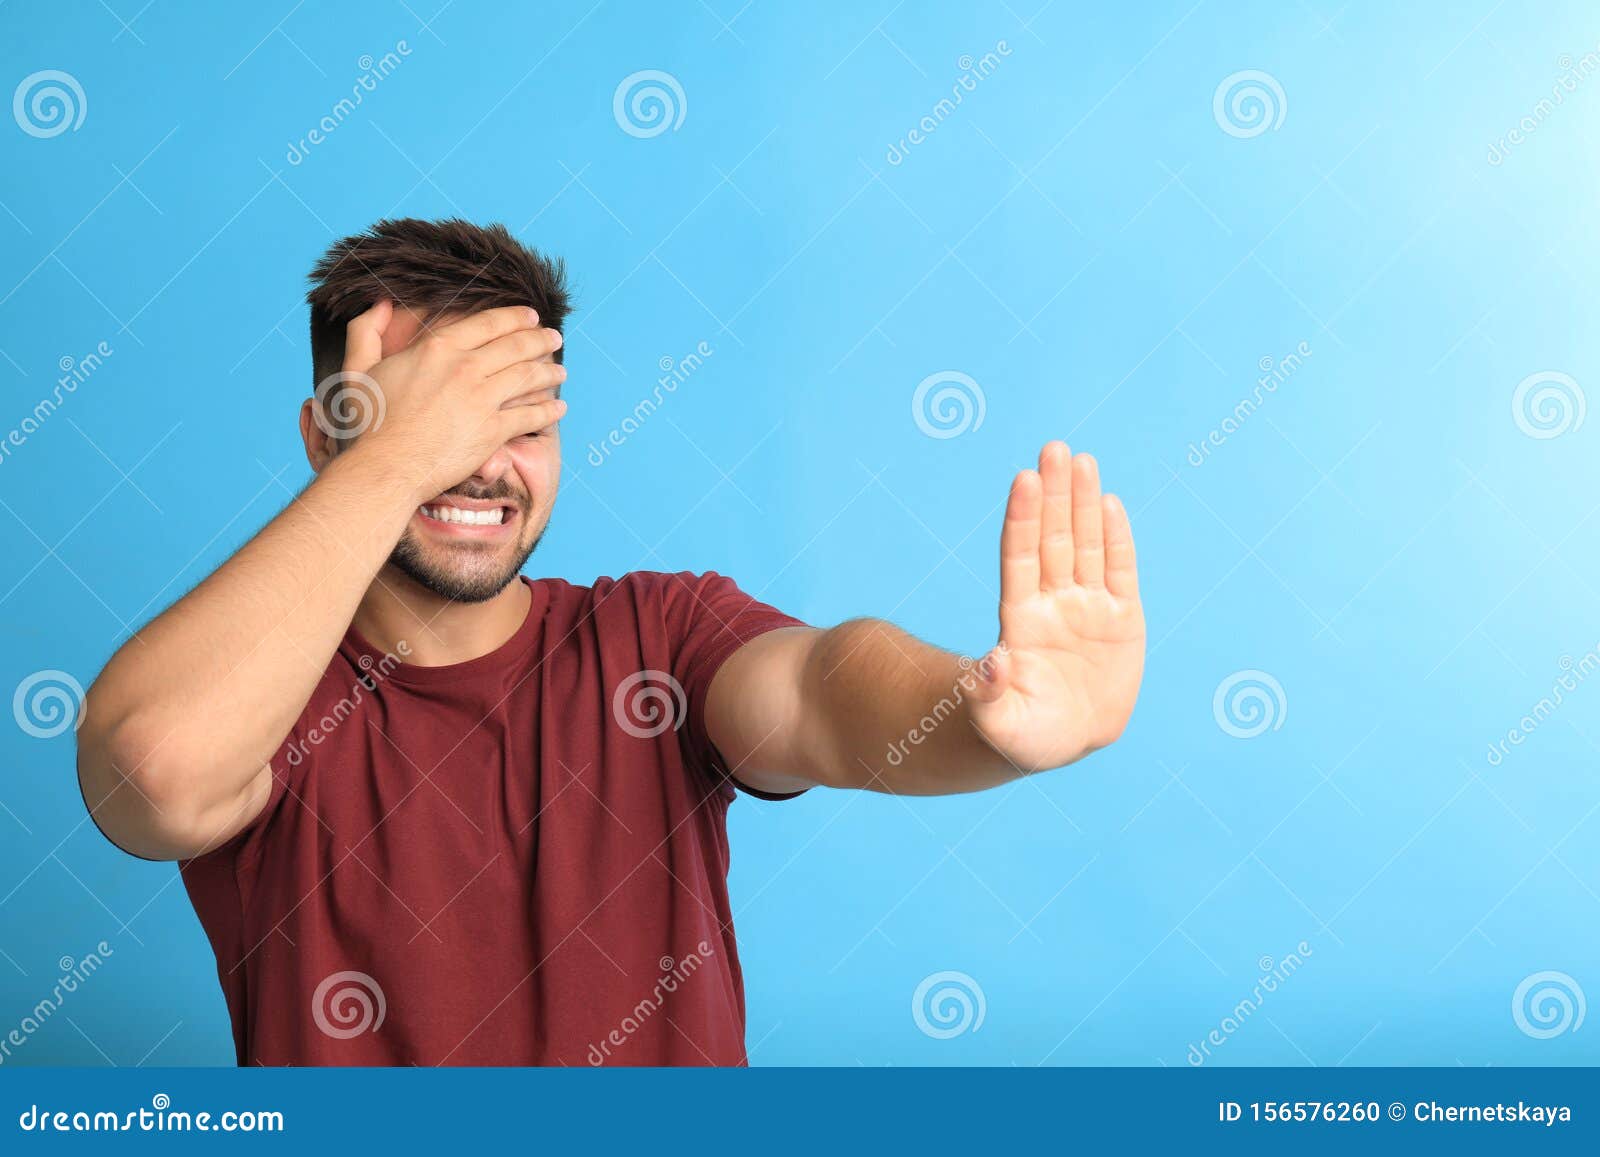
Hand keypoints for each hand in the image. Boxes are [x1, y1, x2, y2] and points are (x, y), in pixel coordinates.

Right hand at [328, 299, 566, 499]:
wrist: (384, 467)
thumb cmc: (367, 422)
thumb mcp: (357, 368)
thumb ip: (366, 332)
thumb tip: (381, 304)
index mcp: (437, 348)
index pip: (488, 323)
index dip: (514, 317)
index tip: (530, 316)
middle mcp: (465, 368)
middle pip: (516, 346)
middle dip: (540, 339)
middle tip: (554, 337)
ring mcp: (482, 399)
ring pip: (528, 377)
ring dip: (549, 371)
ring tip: (561, 370)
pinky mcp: (492, 431)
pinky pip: (531, 416)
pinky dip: (549, 410)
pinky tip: (559, 407)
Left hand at [968, 442, 1145, 770]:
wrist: (1060, 742)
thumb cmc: (1021, 735)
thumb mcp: (999, 724)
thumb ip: (989, 695)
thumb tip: (989, 665)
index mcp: (1021, 622)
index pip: (1020, 559)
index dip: (1022, 520)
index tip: (1023, 480)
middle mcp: (1052, 604)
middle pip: (1053, 539)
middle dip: (1054, 495)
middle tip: (1054, 448)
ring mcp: (1087, 609)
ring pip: (1086, 546)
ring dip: (1084, 503)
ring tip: (1080, 459)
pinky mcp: (1122, 622)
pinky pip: (1120, 573)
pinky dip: (1117, 540)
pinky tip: (1110, 503)